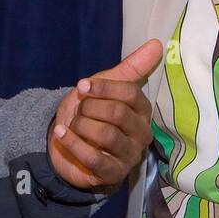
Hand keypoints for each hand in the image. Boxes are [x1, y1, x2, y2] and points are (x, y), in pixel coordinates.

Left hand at [48, 38, 162, 192]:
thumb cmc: (90, 113)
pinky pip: (94, 158)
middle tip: (78, 110)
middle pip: (117, 113)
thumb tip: (157, 43)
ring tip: (71, 124)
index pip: (130, 94)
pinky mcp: (113, 174)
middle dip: (89, 108)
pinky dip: (73, 143)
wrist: (68, 144)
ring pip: (106, 135)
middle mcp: (141, 134)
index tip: (82, 86)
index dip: (103, 88)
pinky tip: (62, 134)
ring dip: (81, 126)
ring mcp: (129, 156)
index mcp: (142, 110)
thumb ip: (131, 68)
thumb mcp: (104, 87)